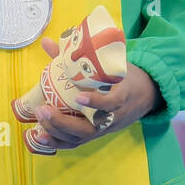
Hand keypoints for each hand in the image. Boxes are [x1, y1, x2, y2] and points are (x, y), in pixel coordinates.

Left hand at [31, 35, 161, 150]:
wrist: (145, 95)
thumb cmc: (124, 76)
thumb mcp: (111, 63)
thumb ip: (78, 54)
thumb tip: (47, 42)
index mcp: (122, 95)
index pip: (112, 102)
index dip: (97, 102)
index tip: (79, 97)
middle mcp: (113, 116)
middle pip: (89, 128)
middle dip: (64, 122)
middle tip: (44, 109)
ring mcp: (104, 128)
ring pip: (81, 137)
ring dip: (58, 131)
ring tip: (39, 117)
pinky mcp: (96, 133)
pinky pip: (77, 142)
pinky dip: (58, 142)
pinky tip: (40, 136)